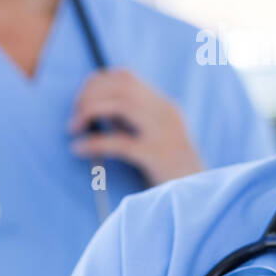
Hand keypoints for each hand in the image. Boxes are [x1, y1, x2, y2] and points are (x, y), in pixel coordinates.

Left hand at [67, 69, 203, 185]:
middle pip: (120, 86)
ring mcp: (165, 133)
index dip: (96, 83)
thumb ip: (131, 123)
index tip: (79, 102)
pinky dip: (94, 142)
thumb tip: (94, 111)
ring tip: (73, 128)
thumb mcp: (154, 140)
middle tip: (74, 118)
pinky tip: (78, 149)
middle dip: (89, 96)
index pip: (125, 76)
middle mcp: (166, 114)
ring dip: (89, 111)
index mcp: (165, 107)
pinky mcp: (158, 156)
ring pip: (120, 104)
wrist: (201, 199)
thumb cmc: (171, 174)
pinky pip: (119, 143)